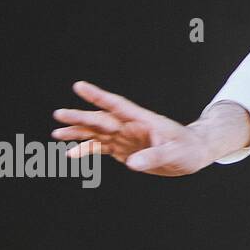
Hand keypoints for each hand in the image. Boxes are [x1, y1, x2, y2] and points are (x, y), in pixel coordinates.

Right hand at [52, 81, 222, 175]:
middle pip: (101, 119)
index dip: (99, 96)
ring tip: (56, 133)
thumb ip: (154, 156)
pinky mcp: (123, 149)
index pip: (117, 105)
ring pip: (97, 132)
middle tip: (59, 114)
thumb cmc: (188, 149)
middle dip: (80, 117)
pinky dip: (86, 150)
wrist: (193, 154)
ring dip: (78, 132)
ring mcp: (125, 137)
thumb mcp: (174, 153)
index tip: (79, 86)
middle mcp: (130, 126)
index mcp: (143, 120)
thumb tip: (132, 163)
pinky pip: (101, 148)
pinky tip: (70, 154)